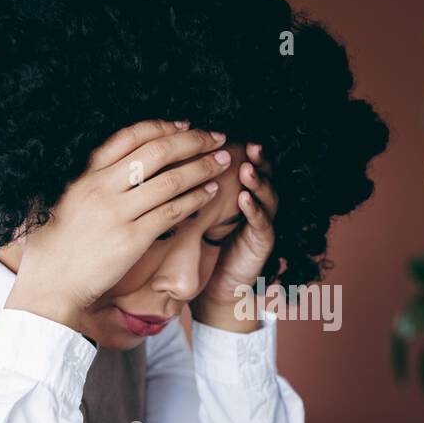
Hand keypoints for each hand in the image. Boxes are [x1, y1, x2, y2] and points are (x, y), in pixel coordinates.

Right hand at [6, 119, 232, 329]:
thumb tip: (114, 164)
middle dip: (193, 141)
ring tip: (223, 160)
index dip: (162, 127)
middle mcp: (102, 187)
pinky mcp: (132, 239)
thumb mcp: (62, 200)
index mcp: (85, 174)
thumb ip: (88, 180)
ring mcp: (118, 213)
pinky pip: (172, 212)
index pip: (129, 136)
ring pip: (171, 180)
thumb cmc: (54, 248)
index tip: (185, 125)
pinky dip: (195, 199)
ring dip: (202, 167)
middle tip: (216, 137)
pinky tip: (210, 192)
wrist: (50, 286)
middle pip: (157, 152)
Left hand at [193, 142, 277, 329]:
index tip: (224, 134)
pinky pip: (262, 223)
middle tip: (250, 145)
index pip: (240, 162)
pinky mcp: (263, 243)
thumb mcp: (190, 213)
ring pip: (267, 195)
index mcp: (236, 191)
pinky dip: (255, 210)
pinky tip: (245, 199)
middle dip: (257, 158)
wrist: (213, 288)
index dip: (235, 148)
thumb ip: (185, 189)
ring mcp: (261, 222)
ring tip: (246, 169)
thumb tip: (156, 163)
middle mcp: (254, 202)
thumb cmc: (200, 248)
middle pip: (261, 172)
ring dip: (257, 180)